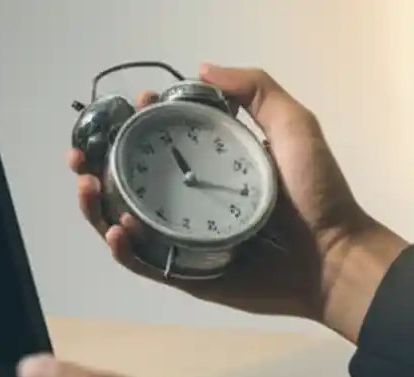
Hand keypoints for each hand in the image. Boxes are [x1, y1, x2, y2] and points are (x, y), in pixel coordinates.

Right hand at [68, 64, 406, 341]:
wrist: (334, 256)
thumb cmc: (319, 194)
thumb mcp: (293, 124)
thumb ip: (254, 90)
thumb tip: (202, 67)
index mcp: (208, 167)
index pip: (157, 144)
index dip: (132, 126)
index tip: (129, 109)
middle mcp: (189, 202)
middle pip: (126, 185)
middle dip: (94, 168)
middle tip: (79, 157)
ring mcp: (184, 240)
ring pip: (124, 223)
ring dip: (96, 207)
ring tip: (87, 187)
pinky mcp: (186, 274)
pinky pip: (144, 262)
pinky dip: (123, 249)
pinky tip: (115, 229)